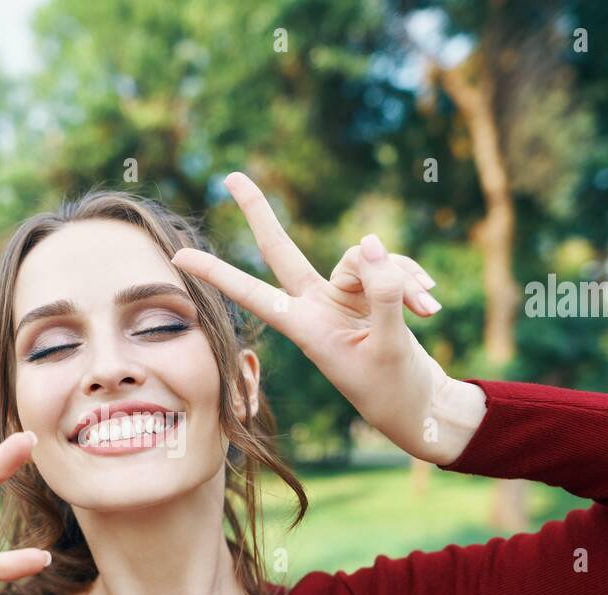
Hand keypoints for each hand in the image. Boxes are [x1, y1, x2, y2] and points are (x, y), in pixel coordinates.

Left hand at [170, 171, 481, 463]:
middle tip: (232, 177)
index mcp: (305, 327)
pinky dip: (410, 279)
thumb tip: (371, 243)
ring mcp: (343, 295)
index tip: (178, 259)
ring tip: (425, 310)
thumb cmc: (394, 388)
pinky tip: (429, 307)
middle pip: (282, 249)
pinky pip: (387, 264)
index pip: (253, 294)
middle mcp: (316, 305)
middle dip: (259, 213)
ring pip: (362, 256)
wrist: (419, 404)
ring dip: (398, 277)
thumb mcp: (390, 346)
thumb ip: (382, 294)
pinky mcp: (371, 290)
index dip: (218, 275)